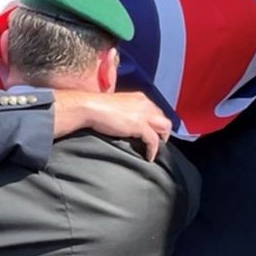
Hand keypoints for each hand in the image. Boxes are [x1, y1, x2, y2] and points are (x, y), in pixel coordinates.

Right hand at [54, 91, 171, 160]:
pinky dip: (153, 150)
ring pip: (165, 128)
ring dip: (162, 140)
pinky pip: (154, 140)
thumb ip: (126, 111)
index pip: (156, 110)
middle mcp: (145, 104)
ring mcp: (144, 115)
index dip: (156, 122)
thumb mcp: (117, 105)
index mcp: (140, 98)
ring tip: (155, 150)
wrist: (90, 108)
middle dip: (162, 131)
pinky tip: (149, 157)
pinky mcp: (140, 126)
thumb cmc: (98, 107)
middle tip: (156, 142)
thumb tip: (126, 121)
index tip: (152, 132)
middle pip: (164, 118)